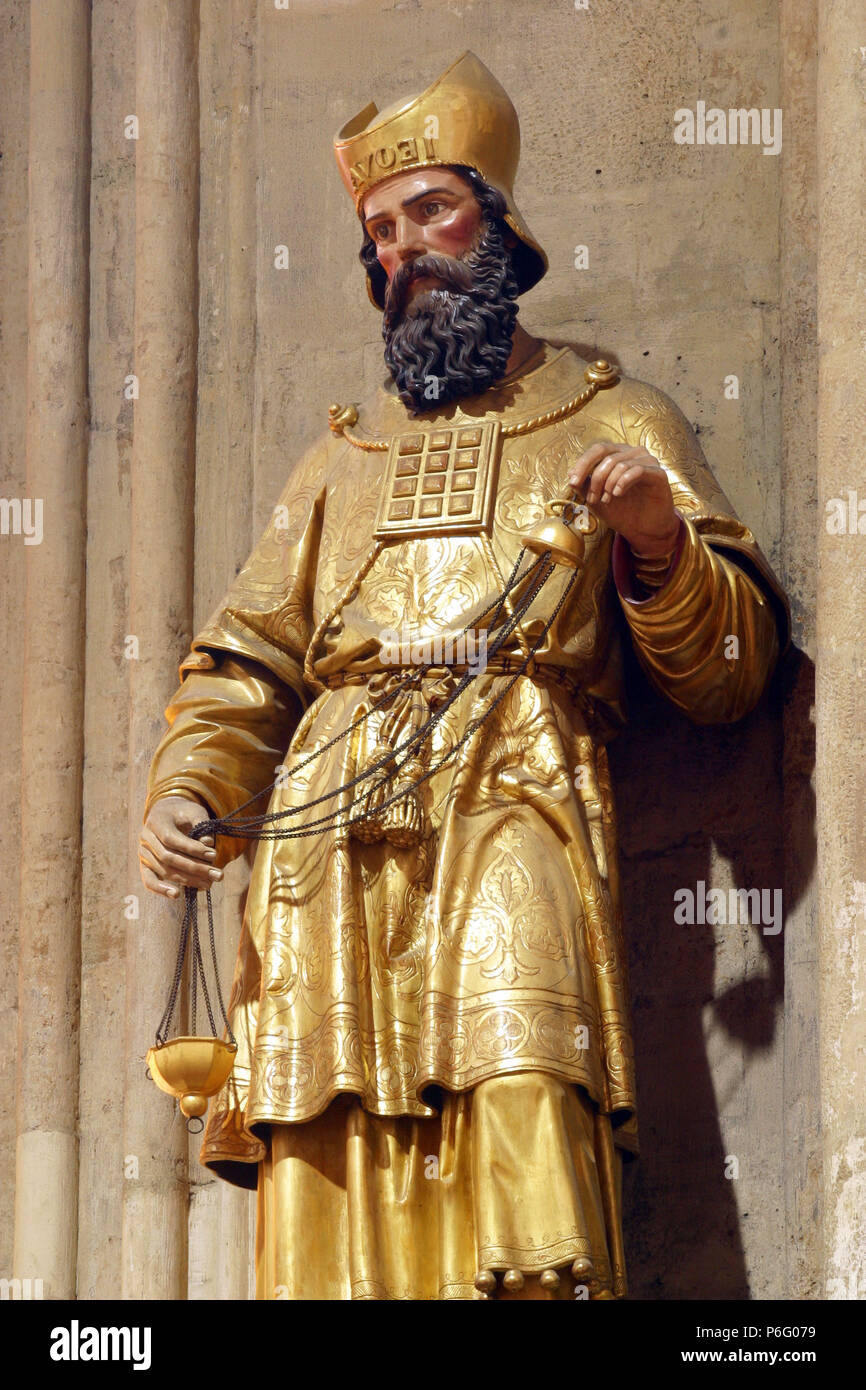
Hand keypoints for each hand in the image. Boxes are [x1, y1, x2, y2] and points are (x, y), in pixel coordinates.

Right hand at [139, 794, 222, 897]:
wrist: (167, 814)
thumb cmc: (183, 813)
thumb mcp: (195, 811)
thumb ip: (202, 825)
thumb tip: (208, 844)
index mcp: (156, 821)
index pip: (171, 839)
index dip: (192, 848)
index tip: (214, 854)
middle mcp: (145, 838)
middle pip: (169, 858)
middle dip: (196, 868)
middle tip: (218, 875)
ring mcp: (143, 853)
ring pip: (164, 871)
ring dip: (188, 880)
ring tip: (209, 884)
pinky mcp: (145, 866)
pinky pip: (149, 881)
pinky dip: (161, 890)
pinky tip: (176, 895)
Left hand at [566, 441, 680, 556]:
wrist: (642, 530)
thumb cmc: (621, 511)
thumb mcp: (595, 498)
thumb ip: (583, 485)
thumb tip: (571, 474)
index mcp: (618, 454)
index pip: (597, 449)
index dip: (583, 464)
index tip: (572, 482)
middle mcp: (633, 453)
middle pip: (606, 454)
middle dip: (595, 477)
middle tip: (592, 497)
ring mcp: (647, 461)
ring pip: (620, 463)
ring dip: (608, 484)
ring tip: (606, 500)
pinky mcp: (658, 473)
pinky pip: (637, 470)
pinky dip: (623, 482)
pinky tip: (617, 494)